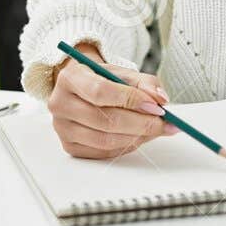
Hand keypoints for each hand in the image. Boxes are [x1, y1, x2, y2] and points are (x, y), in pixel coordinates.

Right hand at [48, 44, 176, 158]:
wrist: (83, 90)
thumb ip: (145, 83)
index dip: (131, 100)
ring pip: (105, 140)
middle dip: (141, 123)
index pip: (101, 91)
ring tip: (155, 129)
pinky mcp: (70, 146)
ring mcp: (62, 128)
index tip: (156, 106)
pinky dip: (126, 146)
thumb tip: (160, 100)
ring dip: (137, 137)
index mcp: (70, 77)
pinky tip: (138, 136)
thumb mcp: (124, 73)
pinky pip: (103, 152)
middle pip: (105, 120)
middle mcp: (60, 103)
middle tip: (164, 123)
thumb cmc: (103, 80)